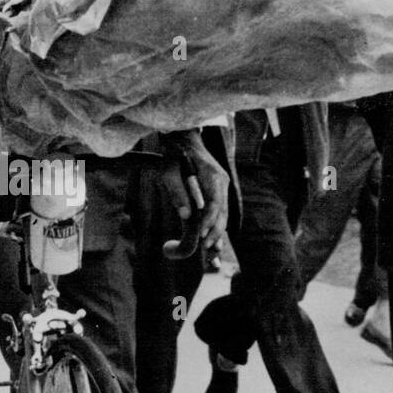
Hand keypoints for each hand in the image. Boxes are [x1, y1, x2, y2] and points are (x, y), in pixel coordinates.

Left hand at [161, 129, 228, 251]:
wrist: (183, 141)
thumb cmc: (173, 156)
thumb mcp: (168, 172)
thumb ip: (177, 192)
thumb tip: (185, 215)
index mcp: (212, 176)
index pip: (214, 203)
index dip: (208, 221)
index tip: (200, 235)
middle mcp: (222, 182)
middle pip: (223, 211)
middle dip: (215, 232)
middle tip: (205, 248)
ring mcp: (222, 186)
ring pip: (223, 213)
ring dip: (217, 232)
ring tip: (212, 251)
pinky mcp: (218, 191)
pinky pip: (220, 211)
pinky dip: (216, 226)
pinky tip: (214, 243)